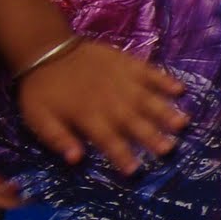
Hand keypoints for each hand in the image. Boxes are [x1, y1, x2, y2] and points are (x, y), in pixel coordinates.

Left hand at [19, 39, 189, 175]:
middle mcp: (111, 102)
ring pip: (148, 99)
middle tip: (168, 149)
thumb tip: (76, 159)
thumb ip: (57, 138)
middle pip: (134, 123)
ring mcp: (123, 81)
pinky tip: (180, 89)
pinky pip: (150, 73)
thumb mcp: (38, 118)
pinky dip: (165, 80)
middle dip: (151, 137)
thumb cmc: (43, 89)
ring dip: (165, 112)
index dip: (122, 156)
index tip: (135, 171)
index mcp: (89, 117)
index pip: (109, 141)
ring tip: (182, 123)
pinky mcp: (129, 64)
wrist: (47, 48)